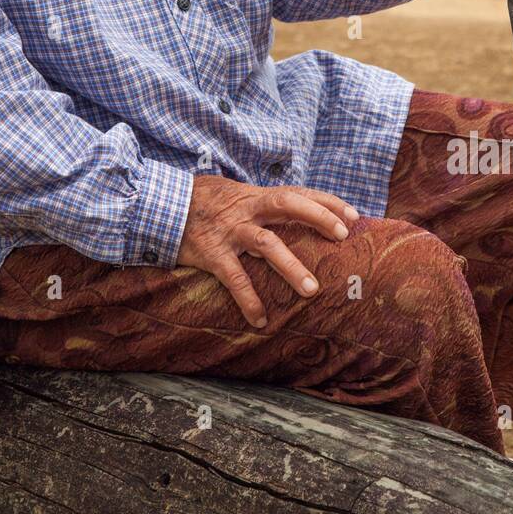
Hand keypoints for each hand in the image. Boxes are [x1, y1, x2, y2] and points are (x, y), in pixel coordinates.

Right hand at [177, 174, 358, 327]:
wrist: (160, 206)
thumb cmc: (201, 202)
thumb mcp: (233, 194)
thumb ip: (259, 204)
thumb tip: (291, 213)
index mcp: (255, 196)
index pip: (297, 193)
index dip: (326, 202)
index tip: (353, 215)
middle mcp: (246, 209)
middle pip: (288, 205)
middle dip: (317, 218)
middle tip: (341, 236)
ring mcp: (230, 231)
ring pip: (267, 244)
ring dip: (291, 266)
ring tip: (311, 290)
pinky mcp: (212, 253)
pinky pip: (234, 278)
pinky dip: (248, 300)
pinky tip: (260, 320)